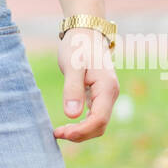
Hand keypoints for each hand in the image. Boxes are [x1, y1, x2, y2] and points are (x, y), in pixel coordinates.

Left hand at [53, 26, 119, 141]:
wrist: (85, 33)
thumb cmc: (78, 46)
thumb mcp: (72, 65)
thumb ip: (72, 89)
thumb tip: (71, 115)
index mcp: (107, 88)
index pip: (98, 120)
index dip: (81, 131)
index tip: (61, 132)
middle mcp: (110, 95)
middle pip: (99, 126)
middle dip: (79, 134)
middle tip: (56, 133)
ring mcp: (106, 96)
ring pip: (97, 124)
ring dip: (80, 131)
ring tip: (59, 132)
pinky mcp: (99, 96)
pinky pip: (94, 117)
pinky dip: (82, 124)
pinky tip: (67, 125)